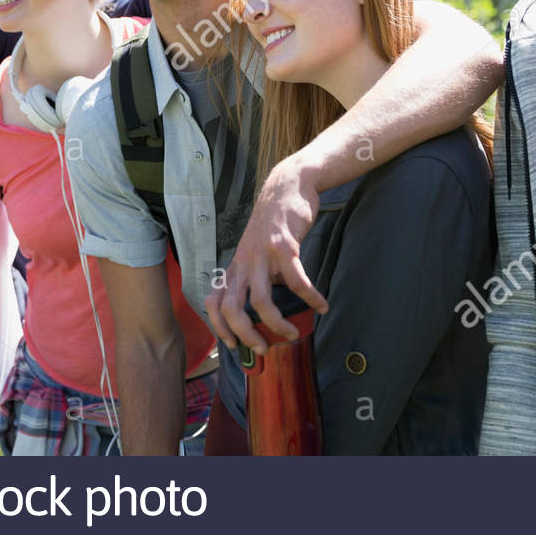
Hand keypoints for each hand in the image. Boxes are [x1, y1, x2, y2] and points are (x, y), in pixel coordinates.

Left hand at [206, 154, 328, 353]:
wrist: (288, 185)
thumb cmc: (275, 223)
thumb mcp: (257, 249)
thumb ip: (258, 274)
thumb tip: (266, 306)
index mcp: (235, 266)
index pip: (213, 301)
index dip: (219, 327)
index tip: (233, 346)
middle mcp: (243, 262)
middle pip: (232, 308)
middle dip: (245, 335)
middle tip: (263, 349)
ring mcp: (261, 254)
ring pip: (261, 301)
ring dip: (277, 323)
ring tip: (294, 333)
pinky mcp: (283, 245)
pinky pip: (296, 281)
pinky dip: (310, 297)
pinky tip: (322, 306)